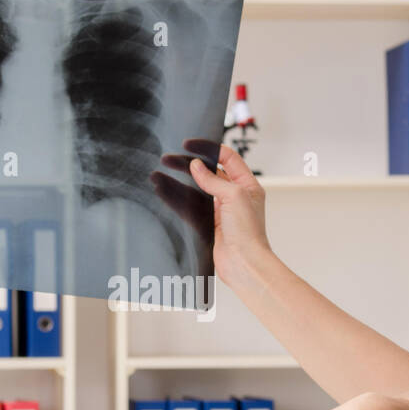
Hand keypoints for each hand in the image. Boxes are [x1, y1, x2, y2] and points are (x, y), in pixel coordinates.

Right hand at [149, 139, 273, 291]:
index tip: (190, 145)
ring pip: (196, 190)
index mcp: (247, 185)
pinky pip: (189, 207)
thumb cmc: (249, 233)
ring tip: (160, 172)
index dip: (208, 149)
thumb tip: (196, 166)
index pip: (227, 158)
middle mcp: (234, 195)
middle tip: (169, 159)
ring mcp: (221, 210)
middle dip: (188, 164)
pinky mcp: (208, 224)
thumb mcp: (233, 196)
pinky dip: (176, 198)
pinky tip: (163, 190)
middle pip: (209, 172)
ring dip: (178, 181)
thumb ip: (213, 179)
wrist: (244, 264)